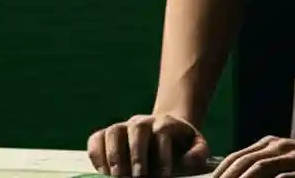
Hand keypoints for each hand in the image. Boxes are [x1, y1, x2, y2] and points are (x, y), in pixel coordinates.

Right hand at [87, 113, 211, 176]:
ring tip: (117, 176)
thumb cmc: (181, 146)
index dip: (162, 154)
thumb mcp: (197, 147)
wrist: (165, 132)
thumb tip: (187, 161)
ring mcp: (123, 127)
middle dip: (136, 155)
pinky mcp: (107, 135)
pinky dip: (96, 154)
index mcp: (165, 124)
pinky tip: (103, 171)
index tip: (163, 175)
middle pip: (137, 129)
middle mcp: (142, 122)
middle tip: (139, 177)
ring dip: (113, 155)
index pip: (161, 132)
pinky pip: (96, 139)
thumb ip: (199, 153)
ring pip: (113, 131)